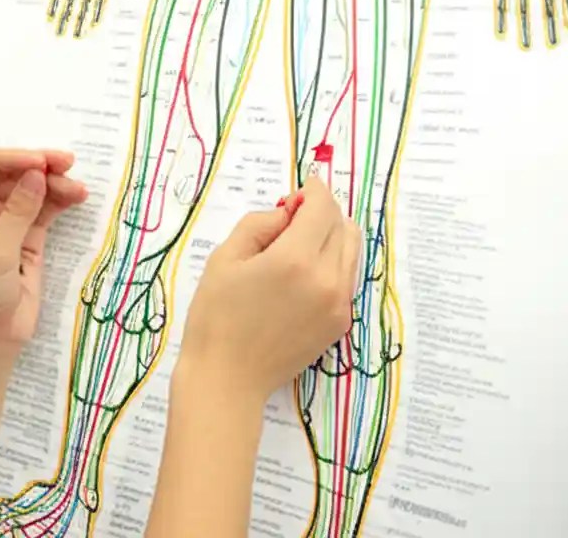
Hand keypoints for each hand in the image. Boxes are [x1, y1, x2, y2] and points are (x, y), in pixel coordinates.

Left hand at [0, 148, 87, 362]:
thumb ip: (18, 210)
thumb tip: (37, 173)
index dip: (16, 158)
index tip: (44, 162)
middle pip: (13, 174)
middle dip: (40, 168)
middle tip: (69, 165)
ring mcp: (5, 224)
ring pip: (31, 192)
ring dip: (54, 185)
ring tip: (78, 190)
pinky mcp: (25, 241)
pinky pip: (42, 212)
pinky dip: (58, 203)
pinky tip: (75, 197)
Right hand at [178, 177, 361, 397]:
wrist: (227, 379)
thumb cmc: (216, 317)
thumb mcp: (225, 258)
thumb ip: (260, 224)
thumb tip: (288, 213)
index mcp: (295, 259)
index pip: (322, 208)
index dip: (313, 191)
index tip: (300, 189)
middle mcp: (327, 279)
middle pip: (343, 226)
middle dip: (322, 212)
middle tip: (291, 219)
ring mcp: (339, 304)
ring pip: (351, 251)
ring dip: (330, 237)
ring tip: (296, 246)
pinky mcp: (340, 323)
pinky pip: (346, 278)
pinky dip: (331, 264)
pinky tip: (300, 276)